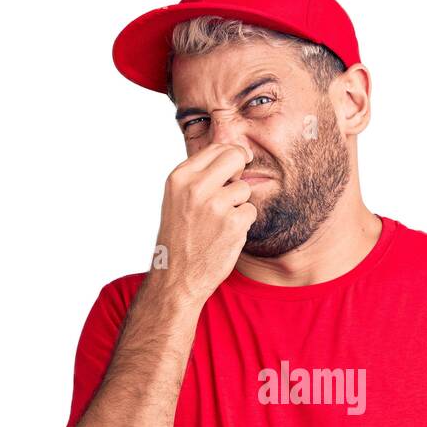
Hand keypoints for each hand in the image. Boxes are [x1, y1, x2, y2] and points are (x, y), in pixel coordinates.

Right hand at [149, 143, 258, 306]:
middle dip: (240, 169)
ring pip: (244, 189)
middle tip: (235, 186)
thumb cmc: (179, 240)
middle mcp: (195, 187)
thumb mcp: (176, 200)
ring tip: (220, 223)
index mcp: (179, 178)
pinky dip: (243, 223)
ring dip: (239, 205)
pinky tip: (226, 235)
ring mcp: (215, 205)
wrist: (176, 278)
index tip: (237, 162)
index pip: (215, 149)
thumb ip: (198, 177)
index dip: (231, 154)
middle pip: (234, 157)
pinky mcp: (233, 223)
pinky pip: (250, 211)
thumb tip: (231, 156)